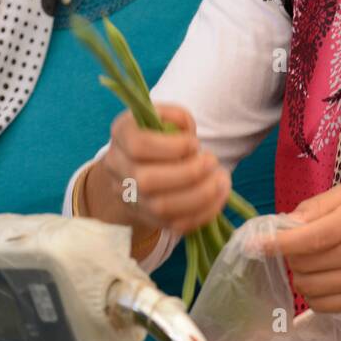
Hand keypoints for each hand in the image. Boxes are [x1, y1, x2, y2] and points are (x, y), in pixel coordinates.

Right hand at [89, 104, 230, 235]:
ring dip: (200, 195)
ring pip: (161, 207)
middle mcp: (119, 169)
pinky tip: (219, 195)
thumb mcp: (165, 116)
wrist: (140, 164)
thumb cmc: (159, 135)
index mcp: (121, 135)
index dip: (173, 146)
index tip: (195, 143)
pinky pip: (176, 224)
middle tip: (212, 162)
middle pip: (147, 181)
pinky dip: (204, 212)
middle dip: (189, 173)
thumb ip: (177, 118)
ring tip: (221, 179)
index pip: (139, 145)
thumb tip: (187, 131)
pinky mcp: (149, 218)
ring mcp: (131, 198)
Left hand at [262, 184, 340, 312]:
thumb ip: (317, 206)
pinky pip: (324, 305)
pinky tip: (323, 277)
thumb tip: (283, 223)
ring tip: (313, 261)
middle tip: (300, 244)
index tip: (255, 244)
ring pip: (309, 287)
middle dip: (291, 255)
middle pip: (305, 264)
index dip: (277, 243)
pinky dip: (313, 293)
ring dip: (300, 274)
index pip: (310, 238)